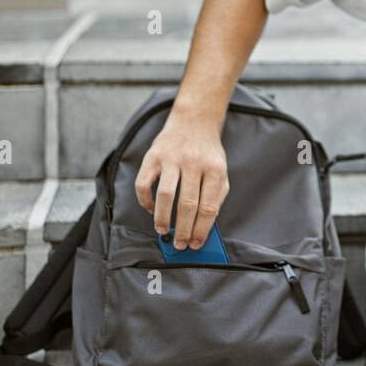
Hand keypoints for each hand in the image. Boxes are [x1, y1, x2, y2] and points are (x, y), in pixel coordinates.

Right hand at [133, 113, 230, 249]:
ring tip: (163, 231)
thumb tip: (204, 227)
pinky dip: (145, 201)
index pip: (208, 207)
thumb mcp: (221, 171)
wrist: (194, 121)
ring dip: (163, 218)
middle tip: (179, 244)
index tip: (196, 244)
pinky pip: (144, 183)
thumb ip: (216, 197)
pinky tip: (151, 210)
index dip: (202, 229)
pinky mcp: (153, 156)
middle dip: (183, 230)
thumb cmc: (208, 153)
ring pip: (165, 195)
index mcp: (214, 169)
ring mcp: (171, 158)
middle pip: (187, 205)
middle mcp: (193, 163)